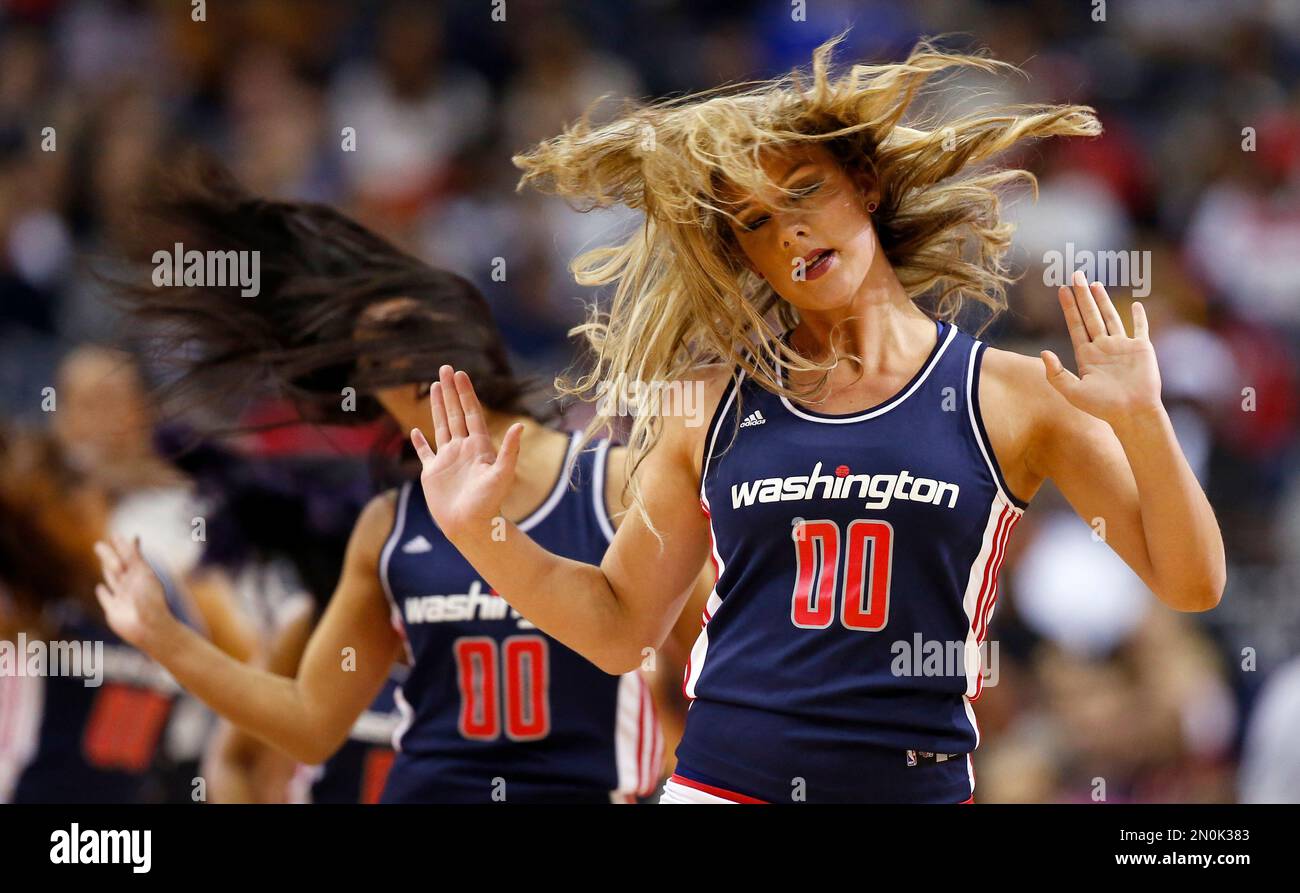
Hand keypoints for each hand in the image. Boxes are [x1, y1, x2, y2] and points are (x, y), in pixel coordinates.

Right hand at [93, 535, 179, 654]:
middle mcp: (130, 584)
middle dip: (108, 556)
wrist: (150, 628)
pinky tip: (100, 587)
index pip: (128, 555)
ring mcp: (122, 597)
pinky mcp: (113, 610)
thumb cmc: (149, 600)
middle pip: (116, 566)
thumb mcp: (142, 574)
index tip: (116, 535)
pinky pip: (106, 598)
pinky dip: (102, 593)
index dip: (121, 546)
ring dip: (106, 570)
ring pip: (111, 580)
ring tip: (104, 562)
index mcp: (139, 574)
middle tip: (98, 545)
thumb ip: (135, 558)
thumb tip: (134, 537)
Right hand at [410, 365, 523, 540]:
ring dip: (437, 406)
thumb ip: (509, 450)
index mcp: (478, 446)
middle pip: (455, 413)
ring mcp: (447, 459)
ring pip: (440, 426)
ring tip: (433, 387)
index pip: (471, 412)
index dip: (466, 392)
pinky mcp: (432, 473)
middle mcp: (462, 449)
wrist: (471, 526)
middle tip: (445, 368)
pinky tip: (415, 431)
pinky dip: (419, 442)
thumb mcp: (502, 474)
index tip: (461, 373)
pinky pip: (424, 453)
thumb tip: (520, 426)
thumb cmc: (489, 504)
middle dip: (450, 391)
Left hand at [1042, 270, 1161, 426]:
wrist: (1132, 413)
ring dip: (1103, 300)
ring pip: (1111, 317)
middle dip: (1082, 296)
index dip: (1068, 307)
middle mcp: (1103, 347)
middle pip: (1091, 315)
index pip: (1075, 325)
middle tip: (1075, 275)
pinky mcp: (1141, 349)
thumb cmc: (1102, 407)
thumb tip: (1043, 352)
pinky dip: (1139, 316)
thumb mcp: (1072, 391)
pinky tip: (1136, 304)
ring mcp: (1122, 347)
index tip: (1062, 290)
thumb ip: (1056, 373)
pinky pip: (1140, 328)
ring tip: (1094, 284)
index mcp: (1086, 355)